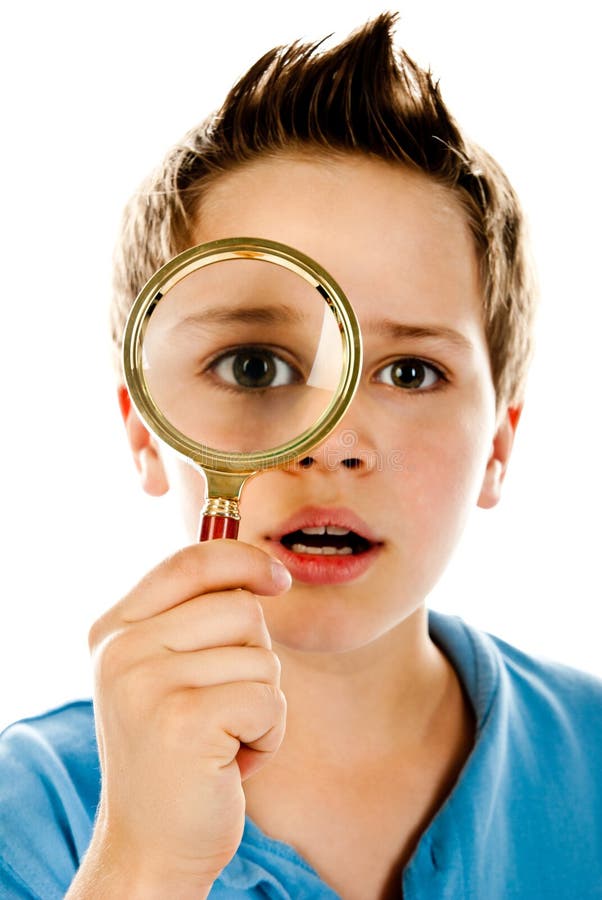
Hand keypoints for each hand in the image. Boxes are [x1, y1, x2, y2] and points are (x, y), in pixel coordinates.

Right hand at [80, 541, 290, 896]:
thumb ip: (194, 619)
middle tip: (225, 706)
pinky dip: (269, 734)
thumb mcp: (166, 674)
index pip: (191, 560)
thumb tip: (261, 570)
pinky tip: (232, 763)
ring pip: (261, 656)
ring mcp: (147, 683)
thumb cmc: (176, 756)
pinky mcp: (183, 720)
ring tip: (224, 738)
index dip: (244, 559)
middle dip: (255, 658)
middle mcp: (121, 649)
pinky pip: (269, 699)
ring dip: (263, 701)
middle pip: (240, 607)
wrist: (151, 848)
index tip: (278, 579)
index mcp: (114, 629)